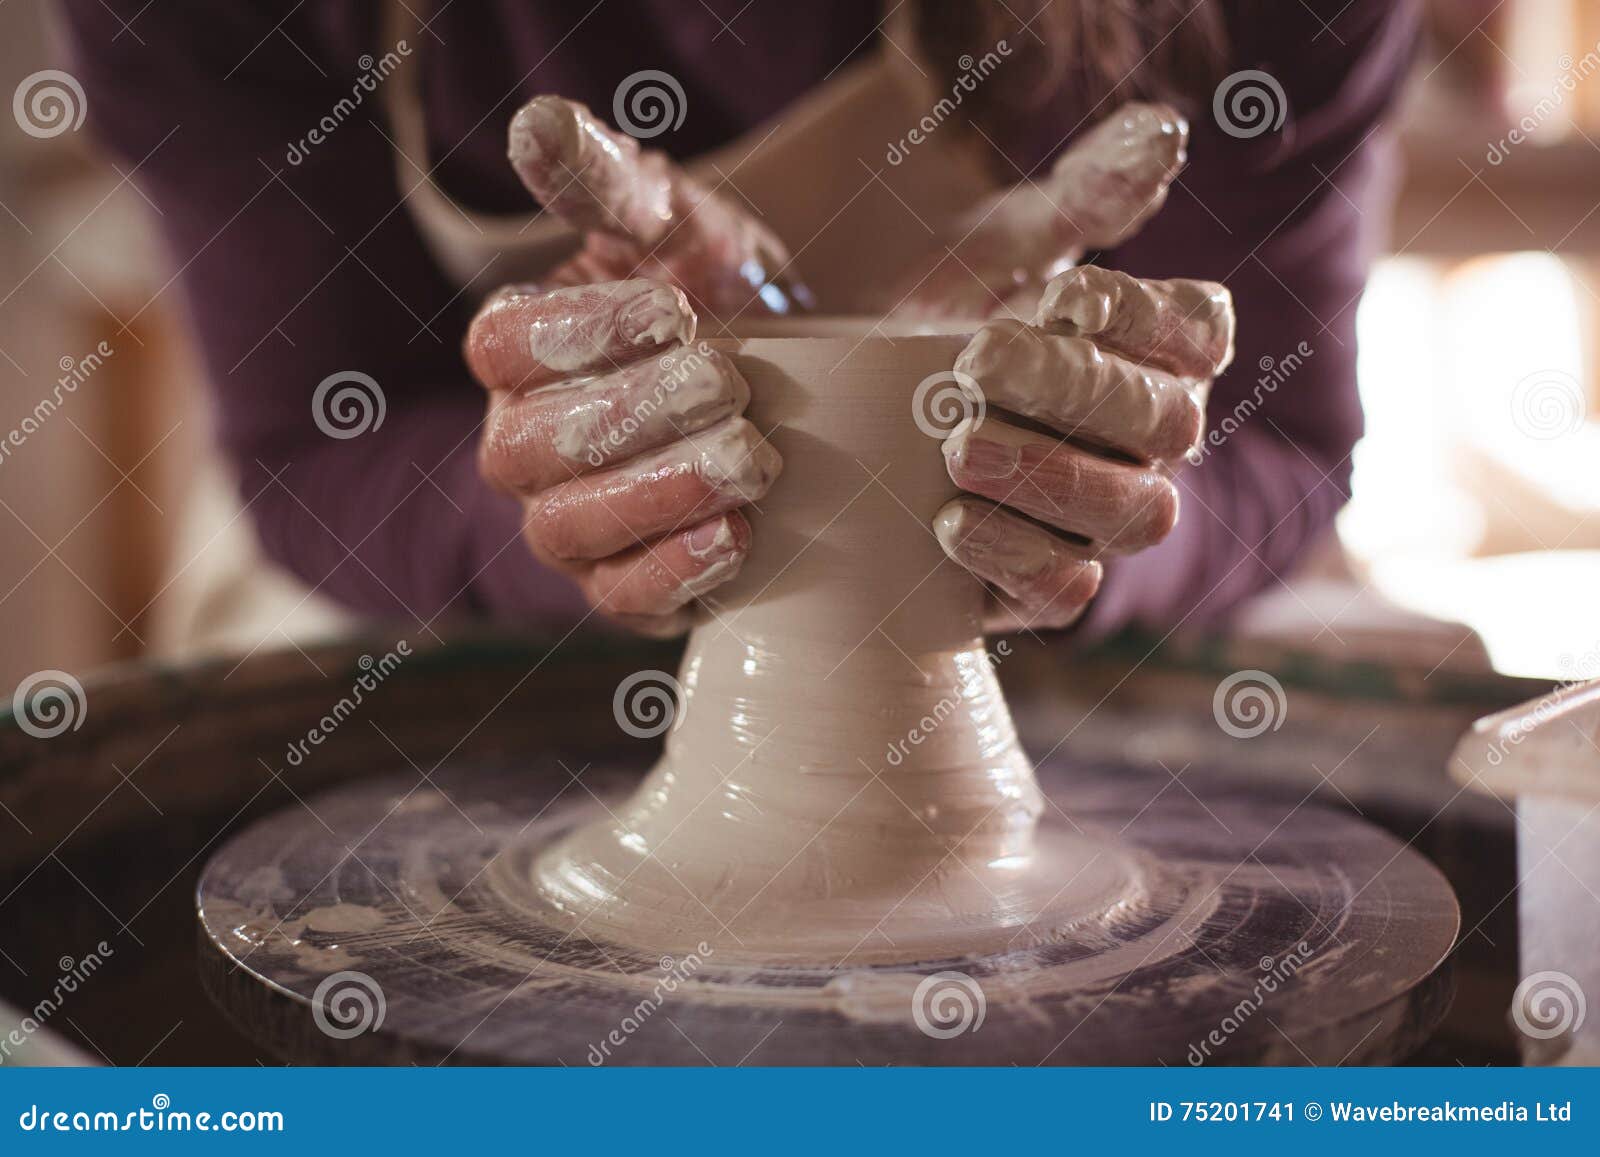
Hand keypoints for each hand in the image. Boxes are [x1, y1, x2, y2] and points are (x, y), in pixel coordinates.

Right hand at [465, 97, 795, 636]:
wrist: (787, 386)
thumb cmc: (716, 299)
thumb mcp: (678, 229)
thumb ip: (614, 188)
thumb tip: (541, 125)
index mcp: (517, 352)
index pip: (504, 347)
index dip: (583, 332)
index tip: (678, 310)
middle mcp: (518, 446)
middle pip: (531, 447)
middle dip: (635, 416)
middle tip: (731, 384)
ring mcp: (564, 524)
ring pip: (570, 528)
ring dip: (663, 494)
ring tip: (752, 460)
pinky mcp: (618, 587)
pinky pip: (621, 598)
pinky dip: (676, 572)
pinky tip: (740, 537)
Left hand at [879, 101, 1232, 630]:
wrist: (868, 412)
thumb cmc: (958, 314)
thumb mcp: (1008, 244)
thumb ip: (1085, 193)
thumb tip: (1166, 135)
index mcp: (1164, 349)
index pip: (1197, 331)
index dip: (1142, 315)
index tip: (1062, 296)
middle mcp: (1155, 437)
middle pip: (1164, 424)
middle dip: (1074, 391)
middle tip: (976, 358)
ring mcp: (1107, 515)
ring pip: (1131, 515)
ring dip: (1046, 478)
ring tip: (956, 444)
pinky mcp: (1049, 578)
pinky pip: (1066, 590)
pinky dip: (1014, 558)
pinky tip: (947, 523)